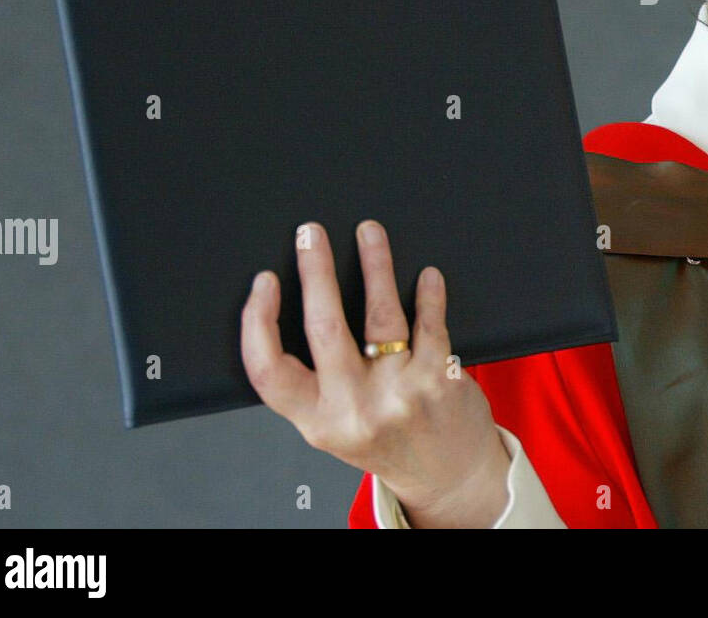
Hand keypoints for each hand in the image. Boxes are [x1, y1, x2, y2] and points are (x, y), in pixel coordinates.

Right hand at [240, 219, 511, 526]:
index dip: (258, 321)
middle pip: (323, 326)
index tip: (264, 282)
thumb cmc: (390, 439)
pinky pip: (429, 322)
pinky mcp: (437, 380)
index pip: (268, 370)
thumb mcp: (336, 425)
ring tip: (369, 233)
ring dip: (375, 263)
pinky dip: (428, 293)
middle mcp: (353, 410)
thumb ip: (316, 380)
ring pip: (379, 313)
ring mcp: (397, 394)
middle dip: (314, 270)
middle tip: (310, 234)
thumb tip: (300, 302)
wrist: (448, 474)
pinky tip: (426, 275)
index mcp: (316, 421)